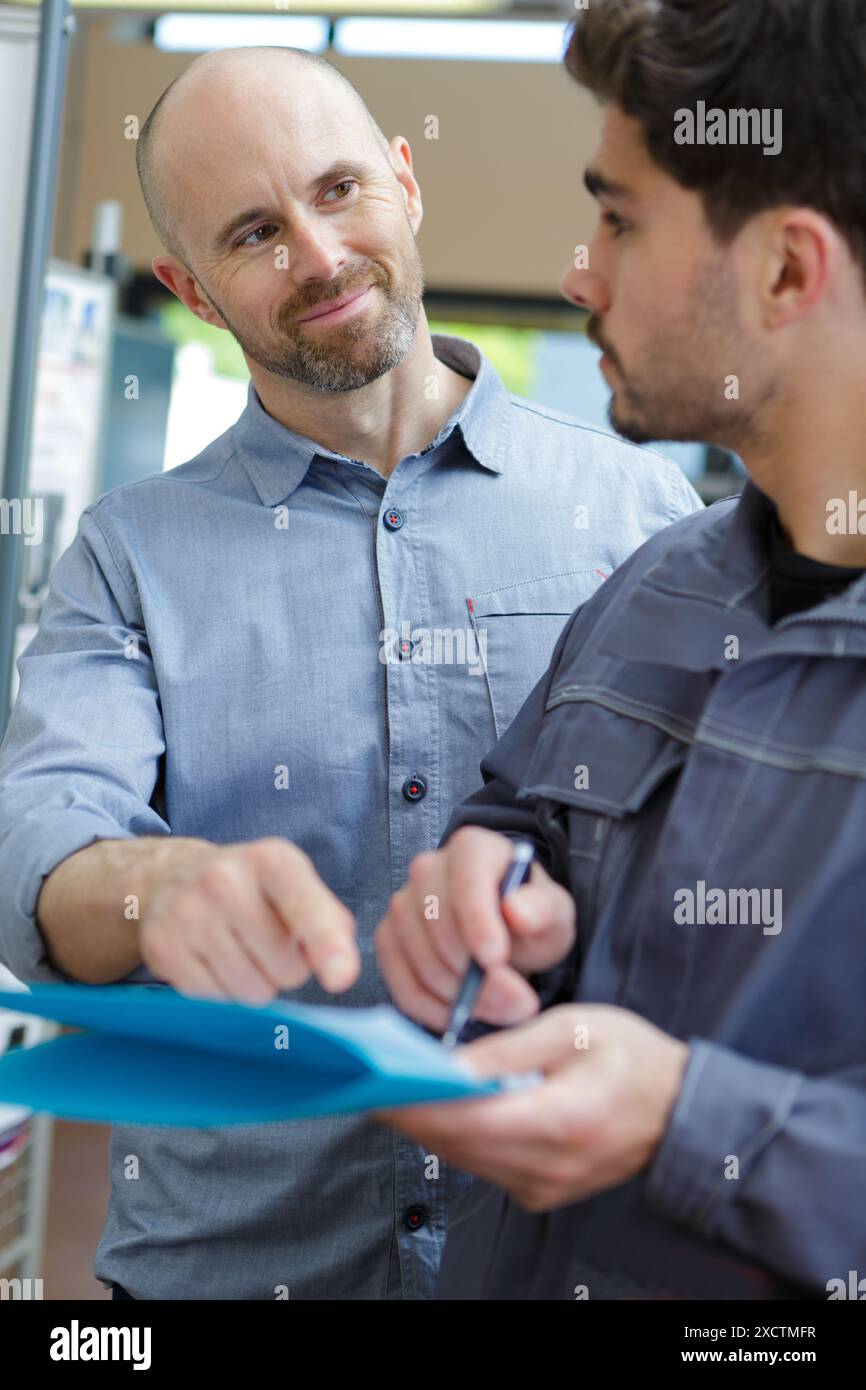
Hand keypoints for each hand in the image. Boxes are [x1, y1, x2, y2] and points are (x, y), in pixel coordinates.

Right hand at [139, 837, 358, 1004]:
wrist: (168, 878)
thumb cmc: (248, 887)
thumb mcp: (293, 883)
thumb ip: (329, 921)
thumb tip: (339, 968)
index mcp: (271, 860)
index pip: (304, 907)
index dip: (326, 943)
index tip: (341, 977)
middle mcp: (225, 881)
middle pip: (287, 968)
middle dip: (287, 968)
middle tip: (266, 942)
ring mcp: (188, 914)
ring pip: (252, 992)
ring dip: (256, 983)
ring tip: (240, 950)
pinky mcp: (162, 948)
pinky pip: (215, 1001)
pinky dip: (221, 991)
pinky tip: (212, 960)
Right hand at [375, 826, 575, 1030]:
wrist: (509, 938)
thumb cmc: (531, 920)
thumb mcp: (553, 914)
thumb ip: (543, 909)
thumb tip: (518, 911)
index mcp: (472, 848)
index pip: (467, 878)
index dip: (478, 921)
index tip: (496, 960)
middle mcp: (428, 869)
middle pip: (437, 921)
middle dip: (473, 971)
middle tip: (516, 1003)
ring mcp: (403, 904)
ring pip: (419, 957)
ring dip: (458, 995)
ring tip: (499, 1008)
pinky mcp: (389, 940)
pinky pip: (401, 982)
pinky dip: (433, 1008)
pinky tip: (463, 1014)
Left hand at [376, 1004, 689, 1210]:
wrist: (682, 1110)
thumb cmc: (633, 1058)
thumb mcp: (572, 1029)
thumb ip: (505, 1051)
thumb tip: (443, 1064)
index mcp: (560, 1120)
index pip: (466, 1121)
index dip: (412, 1105)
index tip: (372, 1083)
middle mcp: (547, 1167)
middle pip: (455, 1145)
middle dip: (408, 1111)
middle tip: (368, 1077)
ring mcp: (543, 1188)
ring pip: (463, 1158)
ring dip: (428, 1123)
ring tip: (393, 1084)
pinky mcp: (540, 1192)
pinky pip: (483, 1164)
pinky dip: (457, 1134)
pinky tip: (440, 1103)